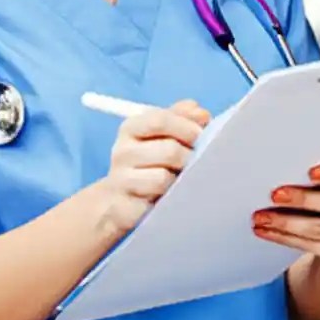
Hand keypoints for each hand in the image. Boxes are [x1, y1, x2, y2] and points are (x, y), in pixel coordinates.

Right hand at [95, 99, 209, 236]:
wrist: (118, 202)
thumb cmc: (148, 163)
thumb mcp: (163, 135)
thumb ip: (182, 118)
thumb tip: (201, 113)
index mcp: (131, 128)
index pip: (161, 119)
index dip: (187, 127)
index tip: (201, 135)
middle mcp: (122, 151)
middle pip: (170, 150)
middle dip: (190, 157)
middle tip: (198, 163)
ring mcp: (120, 179)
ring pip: (164, 176)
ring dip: (180, 180)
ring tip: (181, 180)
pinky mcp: (124, 206)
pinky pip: (157, 201)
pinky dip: (170, 198)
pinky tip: (171, 196)